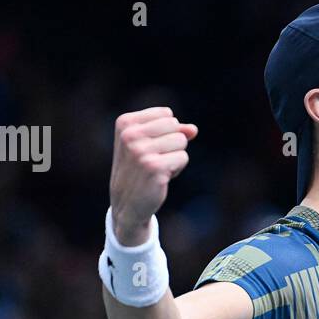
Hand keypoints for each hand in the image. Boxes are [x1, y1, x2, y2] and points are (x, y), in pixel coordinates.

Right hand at [109, 107, 197, 244]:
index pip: (166, 114)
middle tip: (154, 159)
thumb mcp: (150, 144)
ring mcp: (140, 151)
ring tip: (157, 168)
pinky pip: (183, 157)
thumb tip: (193, 130)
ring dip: (175, 156)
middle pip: (175, 126)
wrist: (127, 203)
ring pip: (181, 141)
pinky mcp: (154, 167)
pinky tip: (161, 178)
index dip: (166, 132)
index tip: (149, 147)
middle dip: (172, 143)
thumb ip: (172, 131)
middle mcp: (130, 135)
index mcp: (125, 123)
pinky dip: (177, 169)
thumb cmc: (140, 170)